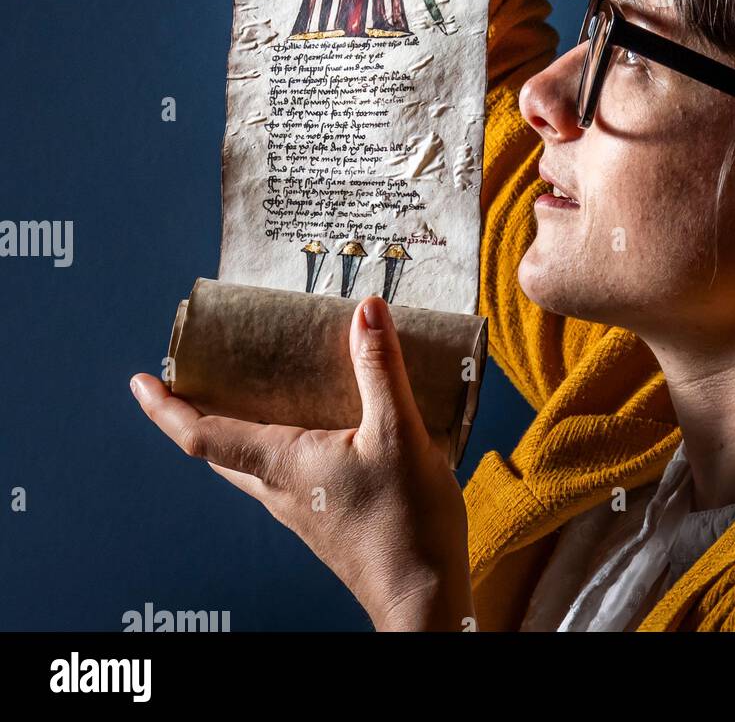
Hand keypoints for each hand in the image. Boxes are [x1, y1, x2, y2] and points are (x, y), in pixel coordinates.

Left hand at [130, 296, 473, 631]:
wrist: (423, 594)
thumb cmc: (406, 522)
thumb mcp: (399, 432)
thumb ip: (380, 369)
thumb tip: (365, 311)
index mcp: (282, 465)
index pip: (201, 437)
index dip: (165, 409)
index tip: (140, 381)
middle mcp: (278, 490)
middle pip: (217, 452)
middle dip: (196, 414)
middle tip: (193, 376)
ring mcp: (298, 509)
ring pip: (248, 466)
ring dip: (235, 429)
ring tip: (248, 392)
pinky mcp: (323, 518)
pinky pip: (282, 474)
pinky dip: (276, 443)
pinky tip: (313, 428)